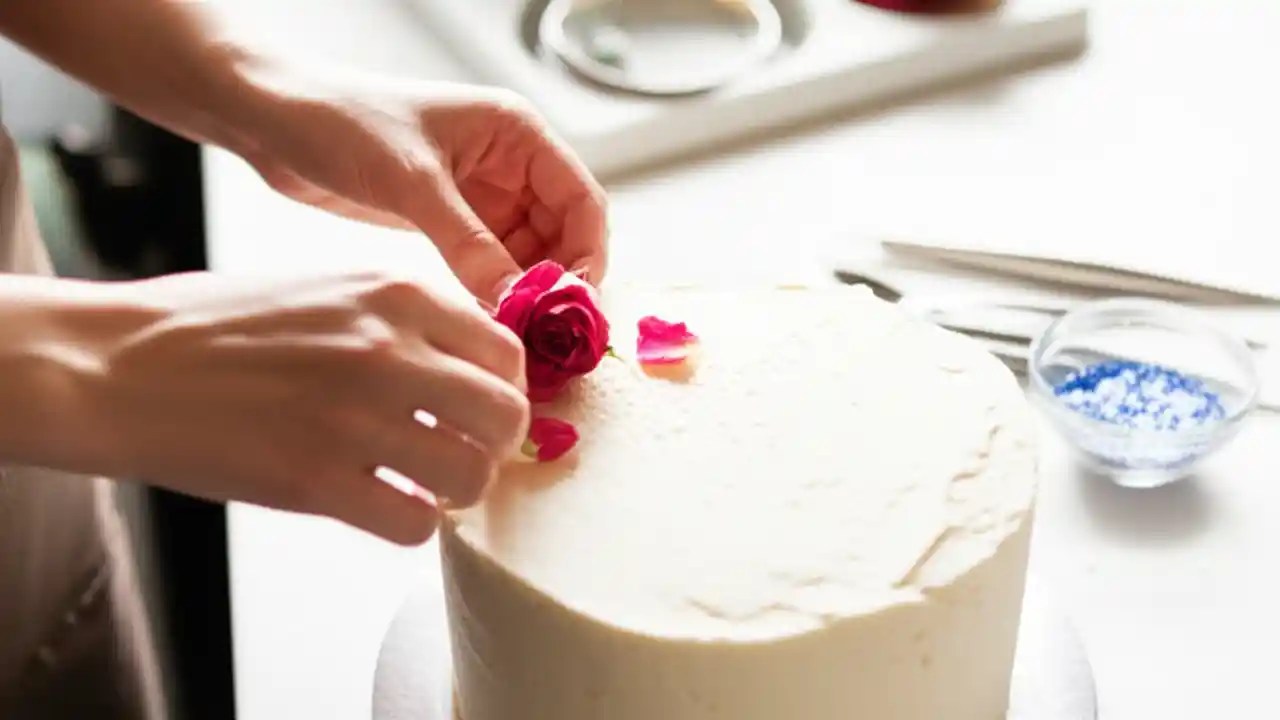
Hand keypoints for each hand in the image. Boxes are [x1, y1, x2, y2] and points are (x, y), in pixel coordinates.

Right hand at [85, 272, 529, 544]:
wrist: (121, 364)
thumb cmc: (221, 327)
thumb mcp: (330, 289)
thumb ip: (405, 321)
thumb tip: (472, 367)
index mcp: (395, 293)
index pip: (506, 352)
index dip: (502, 390)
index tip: (479, 411)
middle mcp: (388, 350)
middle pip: (506, 415)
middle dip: (493, 444)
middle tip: (459, 454)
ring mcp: (355, 417)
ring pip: (472, 476)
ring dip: (455, 491)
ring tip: (419, 484)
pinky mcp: (317, 480)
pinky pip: (416, 524)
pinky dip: (409, 524)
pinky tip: (379, 506)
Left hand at [238, 66, 608, 302]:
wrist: (274, 121)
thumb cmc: (341, 122)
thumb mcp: (413, 183)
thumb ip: (468, 243)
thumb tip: (515, 303)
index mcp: (516, 133)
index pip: (582, 199)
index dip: (588, 254)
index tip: (575, 305)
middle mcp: (508, 162)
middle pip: (563, 233)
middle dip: (558, 282)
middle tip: (545, 335)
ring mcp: (481, 194)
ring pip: (529, 255)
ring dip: (526, 293)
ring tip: (515, 336)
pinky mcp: (451, 219)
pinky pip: (491, 263)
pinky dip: (495, 291)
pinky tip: (486, 321)